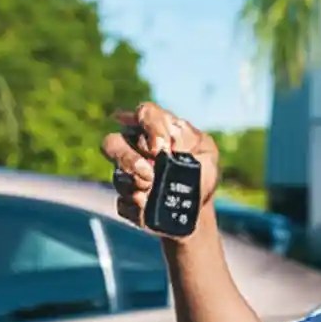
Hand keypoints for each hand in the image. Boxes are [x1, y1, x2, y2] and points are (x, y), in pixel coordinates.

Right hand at [100, 102, 219, 236]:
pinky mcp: (126, 200)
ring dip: (135, 185)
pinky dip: (137, 208)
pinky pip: (122, 203)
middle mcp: (134, 147)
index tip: (162, 148)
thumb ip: (192, 144)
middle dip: (128, 159)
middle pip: (112, 142)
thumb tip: (164, 150)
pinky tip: (151, 208)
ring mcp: (126, 174)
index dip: (150, 127)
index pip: (144, 113)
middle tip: (149, 174)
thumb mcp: (208, 153)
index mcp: (156, 129)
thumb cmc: (203, 172)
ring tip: (154, 191)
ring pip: (117, 175)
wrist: (198, 207)